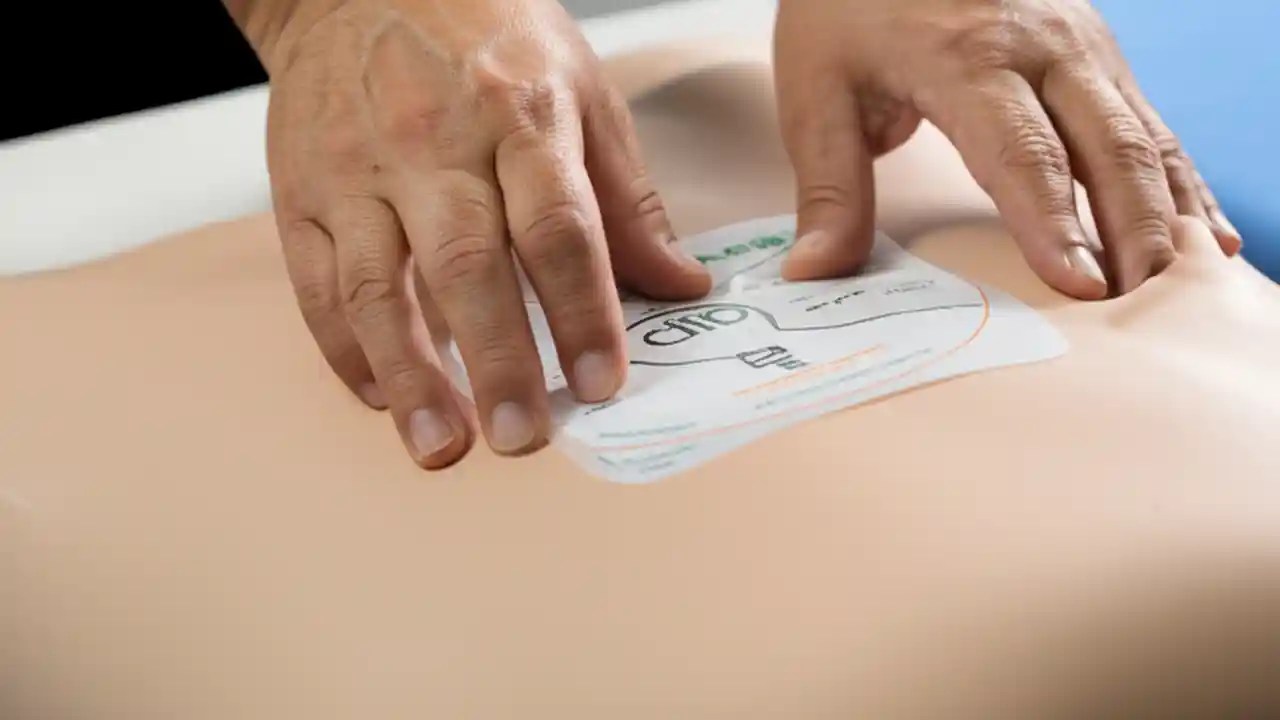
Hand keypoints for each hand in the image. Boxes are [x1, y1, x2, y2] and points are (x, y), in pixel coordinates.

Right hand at [241, 0, 711, 467]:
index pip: (558, 226)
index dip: (583, 311)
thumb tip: (682, 289)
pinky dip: (347, 350)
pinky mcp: (300, 192)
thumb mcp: (579, 90)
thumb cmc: (485, 36)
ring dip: (410, 376)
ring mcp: (357, 170)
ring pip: (376, 287)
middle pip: (467, 265)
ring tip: (443, 448)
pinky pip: (316, 284)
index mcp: (519, 115)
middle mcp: (434, 144)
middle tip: (525, 440)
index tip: (604, 383)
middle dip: (498, 361)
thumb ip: (627, 199)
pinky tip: (382, 399)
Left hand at [773, 0, 1241, 298]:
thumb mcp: (816, 92)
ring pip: (1142, 133)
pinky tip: (1204, 232)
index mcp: (967, 58)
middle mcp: (1041, 46)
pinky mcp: (1096, 51)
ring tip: (1177, 283)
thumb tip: (813, 269)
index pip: (1023, 154)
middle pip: (1105, 145)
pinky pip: (1148, 121)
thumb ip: (828, 186)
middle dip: (1132, 229)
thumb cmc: (849, 9)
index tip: (1081, 286)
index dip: (1054, 224)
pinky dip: (1178, 179)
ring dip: (1165, 210)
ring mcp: (1080, 44)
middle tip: (1141, 303)